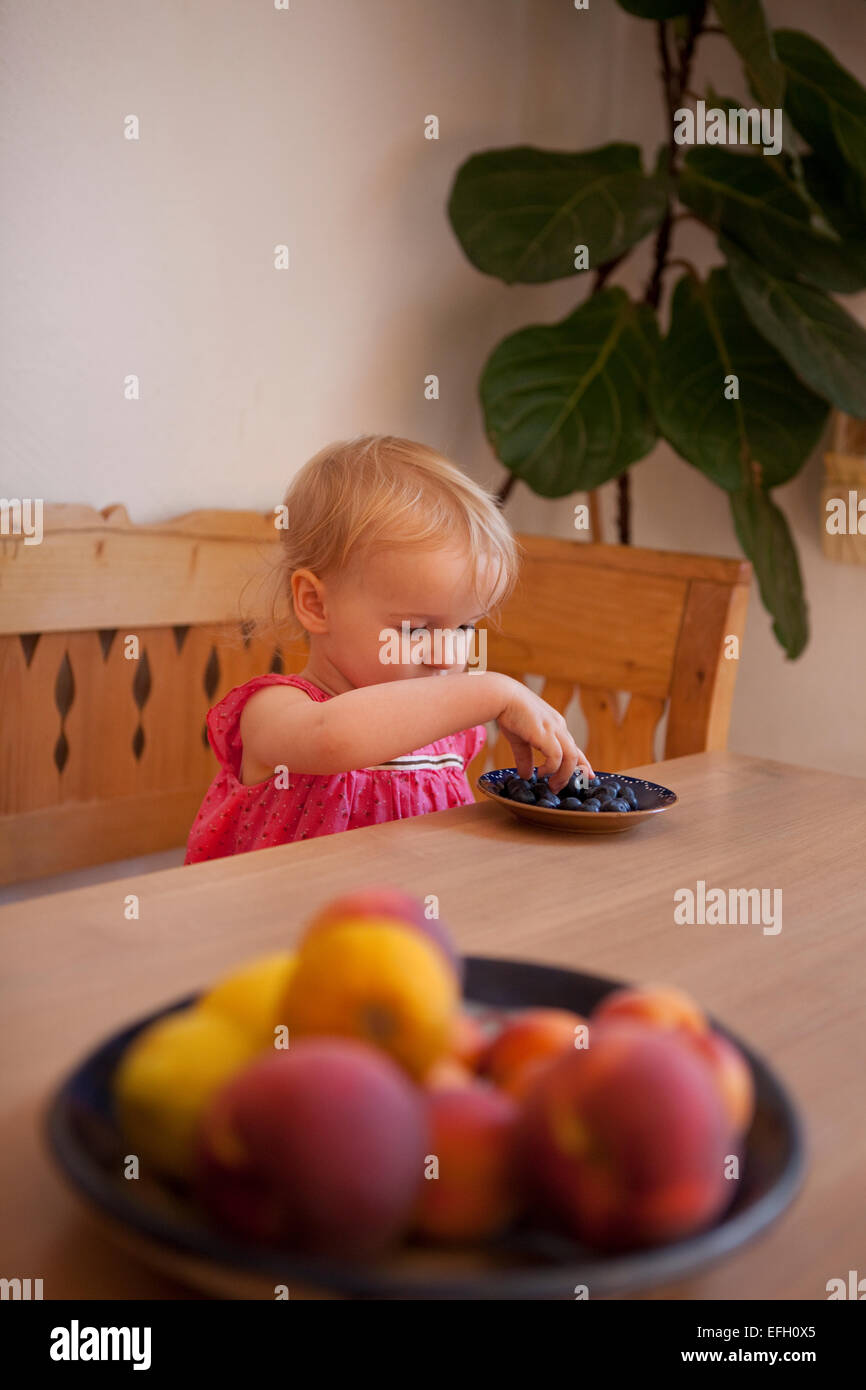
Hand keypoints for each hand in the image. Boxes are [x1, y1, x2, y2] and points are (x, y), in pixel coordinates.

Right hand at [494, 677, 592, 791]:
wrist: (503, 697)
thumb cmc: (510, 713)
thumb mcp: (519, 739)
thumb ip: (525, 758)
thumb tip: (526, 776)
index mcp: (556, 726)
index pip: (573, 747)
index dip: (582, 763)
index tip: (588, 775)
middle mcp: (559, 727)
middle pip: (576, 754)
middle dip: (574, 774)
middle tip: (560, 788)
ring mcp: (554, 729)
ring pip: (570, 757)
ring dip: (563, 775)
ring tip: (552, 785)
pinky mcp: (545, 733)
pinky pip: (557, 756)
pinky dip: (551, 768)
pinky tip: (540, 773)